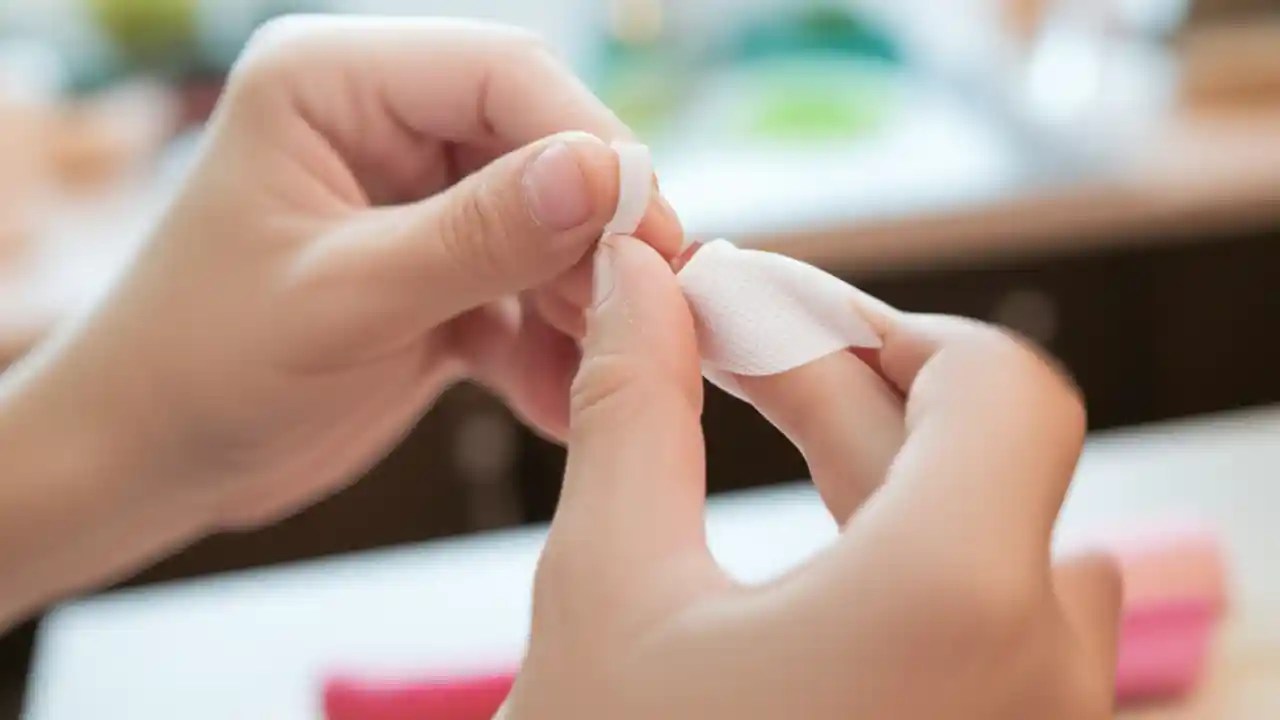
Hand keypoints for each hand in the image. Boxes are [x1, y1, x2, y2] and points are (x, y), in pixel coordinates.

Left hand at [0, 17, 679, 623]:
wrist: (149, 460)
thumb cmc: (203, 366)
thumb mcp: (346, 299)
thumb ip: (479, 236)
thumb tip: (606, 174)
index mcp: (335, 84)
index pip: (501, 75)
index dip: (589, 144)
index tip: (652, 230)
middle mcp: (382, 126)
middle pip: (537, 148)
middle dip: (596, 235)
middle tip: (652, 311)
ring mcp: (415, 202)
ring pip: (545, 227)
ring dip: (582, 301)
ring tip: (607, 372)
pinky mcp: (437, 273)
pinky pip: (522, 295)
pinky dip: (547, 351)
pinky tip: (554, 405)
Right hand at [503, 235, 1119, 717]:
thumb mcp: (605, 590)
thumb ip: (634, 408)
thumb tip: (635, 273)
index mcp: (954, 602)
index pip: (1000, 382)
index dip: (883, 329)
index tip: (771, 315)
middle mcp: (1042, 677)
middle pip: (977, 464)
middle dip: (845, 391)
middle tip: (723, 347)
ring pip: (989, 551)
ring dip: (878, 481)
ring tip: (755, 434)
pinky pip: (992, 640)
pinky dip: (907, 572)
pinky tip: (804, 559)